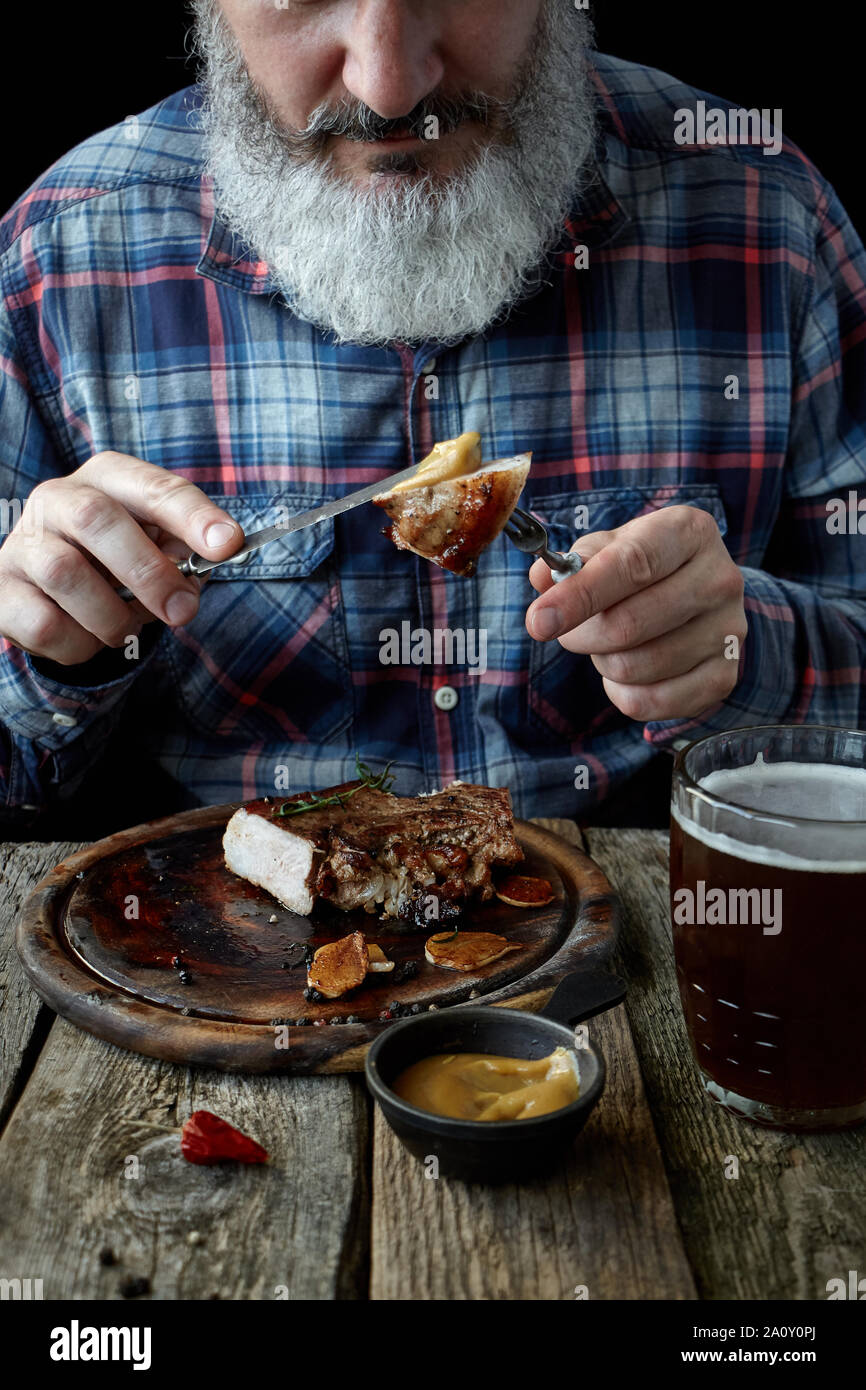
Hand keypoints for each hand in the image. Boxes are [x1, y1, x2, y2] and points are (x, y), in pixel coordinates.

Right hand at [0, 451, 244, 665]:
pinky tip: (86, 638)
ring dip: (111, 616)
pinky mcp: (1, 590)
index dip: (192, 515)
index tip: (228, 544)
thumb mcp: (154, 550)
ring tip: (125, 630)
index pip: (152, 487)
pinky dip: (78, 644)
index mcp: (106, 480)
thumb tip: (201, 572)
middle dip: (148, 571)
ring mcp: (23, 543)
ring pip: (65, 574)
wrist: (46, 593)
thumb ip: (182, 556)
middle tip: (182, 611)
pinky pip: (43, 623)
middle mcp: (57, 499)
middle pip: (97, 519)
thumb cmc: (113, 563)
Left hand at [525, 506, 747, 722]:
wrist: (701, 592)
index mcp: (689, 532)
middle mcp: (719, 579)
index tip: (538, 621)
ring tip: (610, 643)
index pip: (631, 566)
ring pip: (634, 668)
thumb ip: (571, 561)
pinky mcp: (725, 675)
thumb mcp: (609, 547)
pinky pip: (651, 702)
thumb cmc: (643, 566)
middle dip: (582, 636)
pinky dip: (623, 693)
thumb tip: (542, 579)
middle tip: (571, 631)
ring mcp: (728, 630)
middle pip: (628, 626)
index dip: (580, 597)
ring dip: (603, 662)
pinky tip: (628, 672)